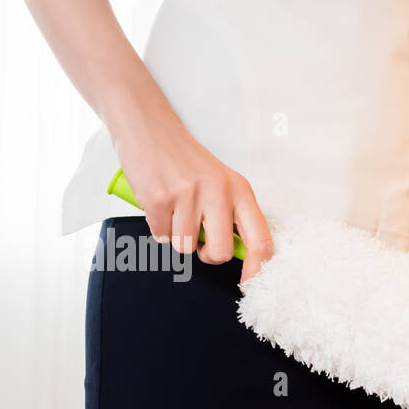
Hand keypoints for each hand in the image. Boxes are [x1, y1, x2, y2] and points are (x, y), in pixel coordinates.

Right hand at [112, 114, 273, 283]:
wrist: (148, 126)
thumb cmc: (184, 159)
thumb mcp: (221, 182)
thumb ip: (233, 215)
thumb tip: (242, 254)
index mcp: (240, 190)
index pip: (261, 240)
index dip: (256, 269)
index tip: (247, 282)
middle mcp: (218, 192)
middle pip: (220, 252)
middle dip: (206, 255)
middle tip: (198, 240)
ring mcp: (188, 195)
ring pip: (185, 246)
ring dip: (177, 235)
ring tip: (175, 209)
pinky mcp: (159, 198)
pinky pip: (161, 235)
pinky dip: (158, 226)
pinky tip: (159, 204)